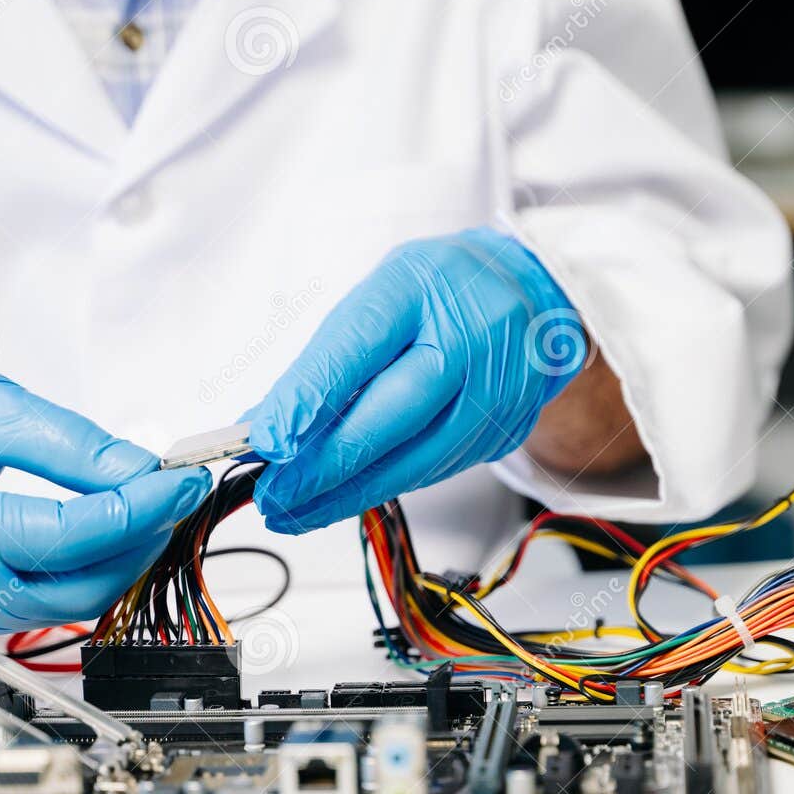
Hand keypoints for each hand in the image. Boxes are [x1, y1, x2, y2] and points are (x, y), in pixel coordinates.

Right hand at [0, 348, 210, 637]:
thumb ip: (71, 446)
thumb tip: (142, 473)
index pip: (74, 538)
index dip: (143, 509)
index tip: (185, 479)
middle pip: (82, 588)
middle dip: (141, 541)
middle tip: (174, 491)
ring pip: (68, 604)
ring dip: (118, 559)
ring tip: (144, 505)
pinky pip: (42, 603)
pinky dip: (81, 569)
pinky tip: (102, 529)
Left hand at [246, 228, 584, 531]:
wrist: (529, 296)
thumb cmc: (438, 294)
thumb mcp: (378, 300)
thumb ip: (325, 361)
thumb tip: (264, 425)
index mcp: (424, 284)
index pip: (362, 344)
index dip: (311, 397)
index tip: (268, 440)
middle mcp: (472, 333)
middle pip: (395, 411)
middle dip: (326, 462)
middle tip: (275, 493)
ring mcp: (499, 386)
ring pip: (417, 457)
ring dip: (349, 491)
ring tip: (295, 509)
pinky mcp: (506, 429)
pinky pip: (434, 469)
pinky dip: (383, 487)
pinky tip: (342, 499)